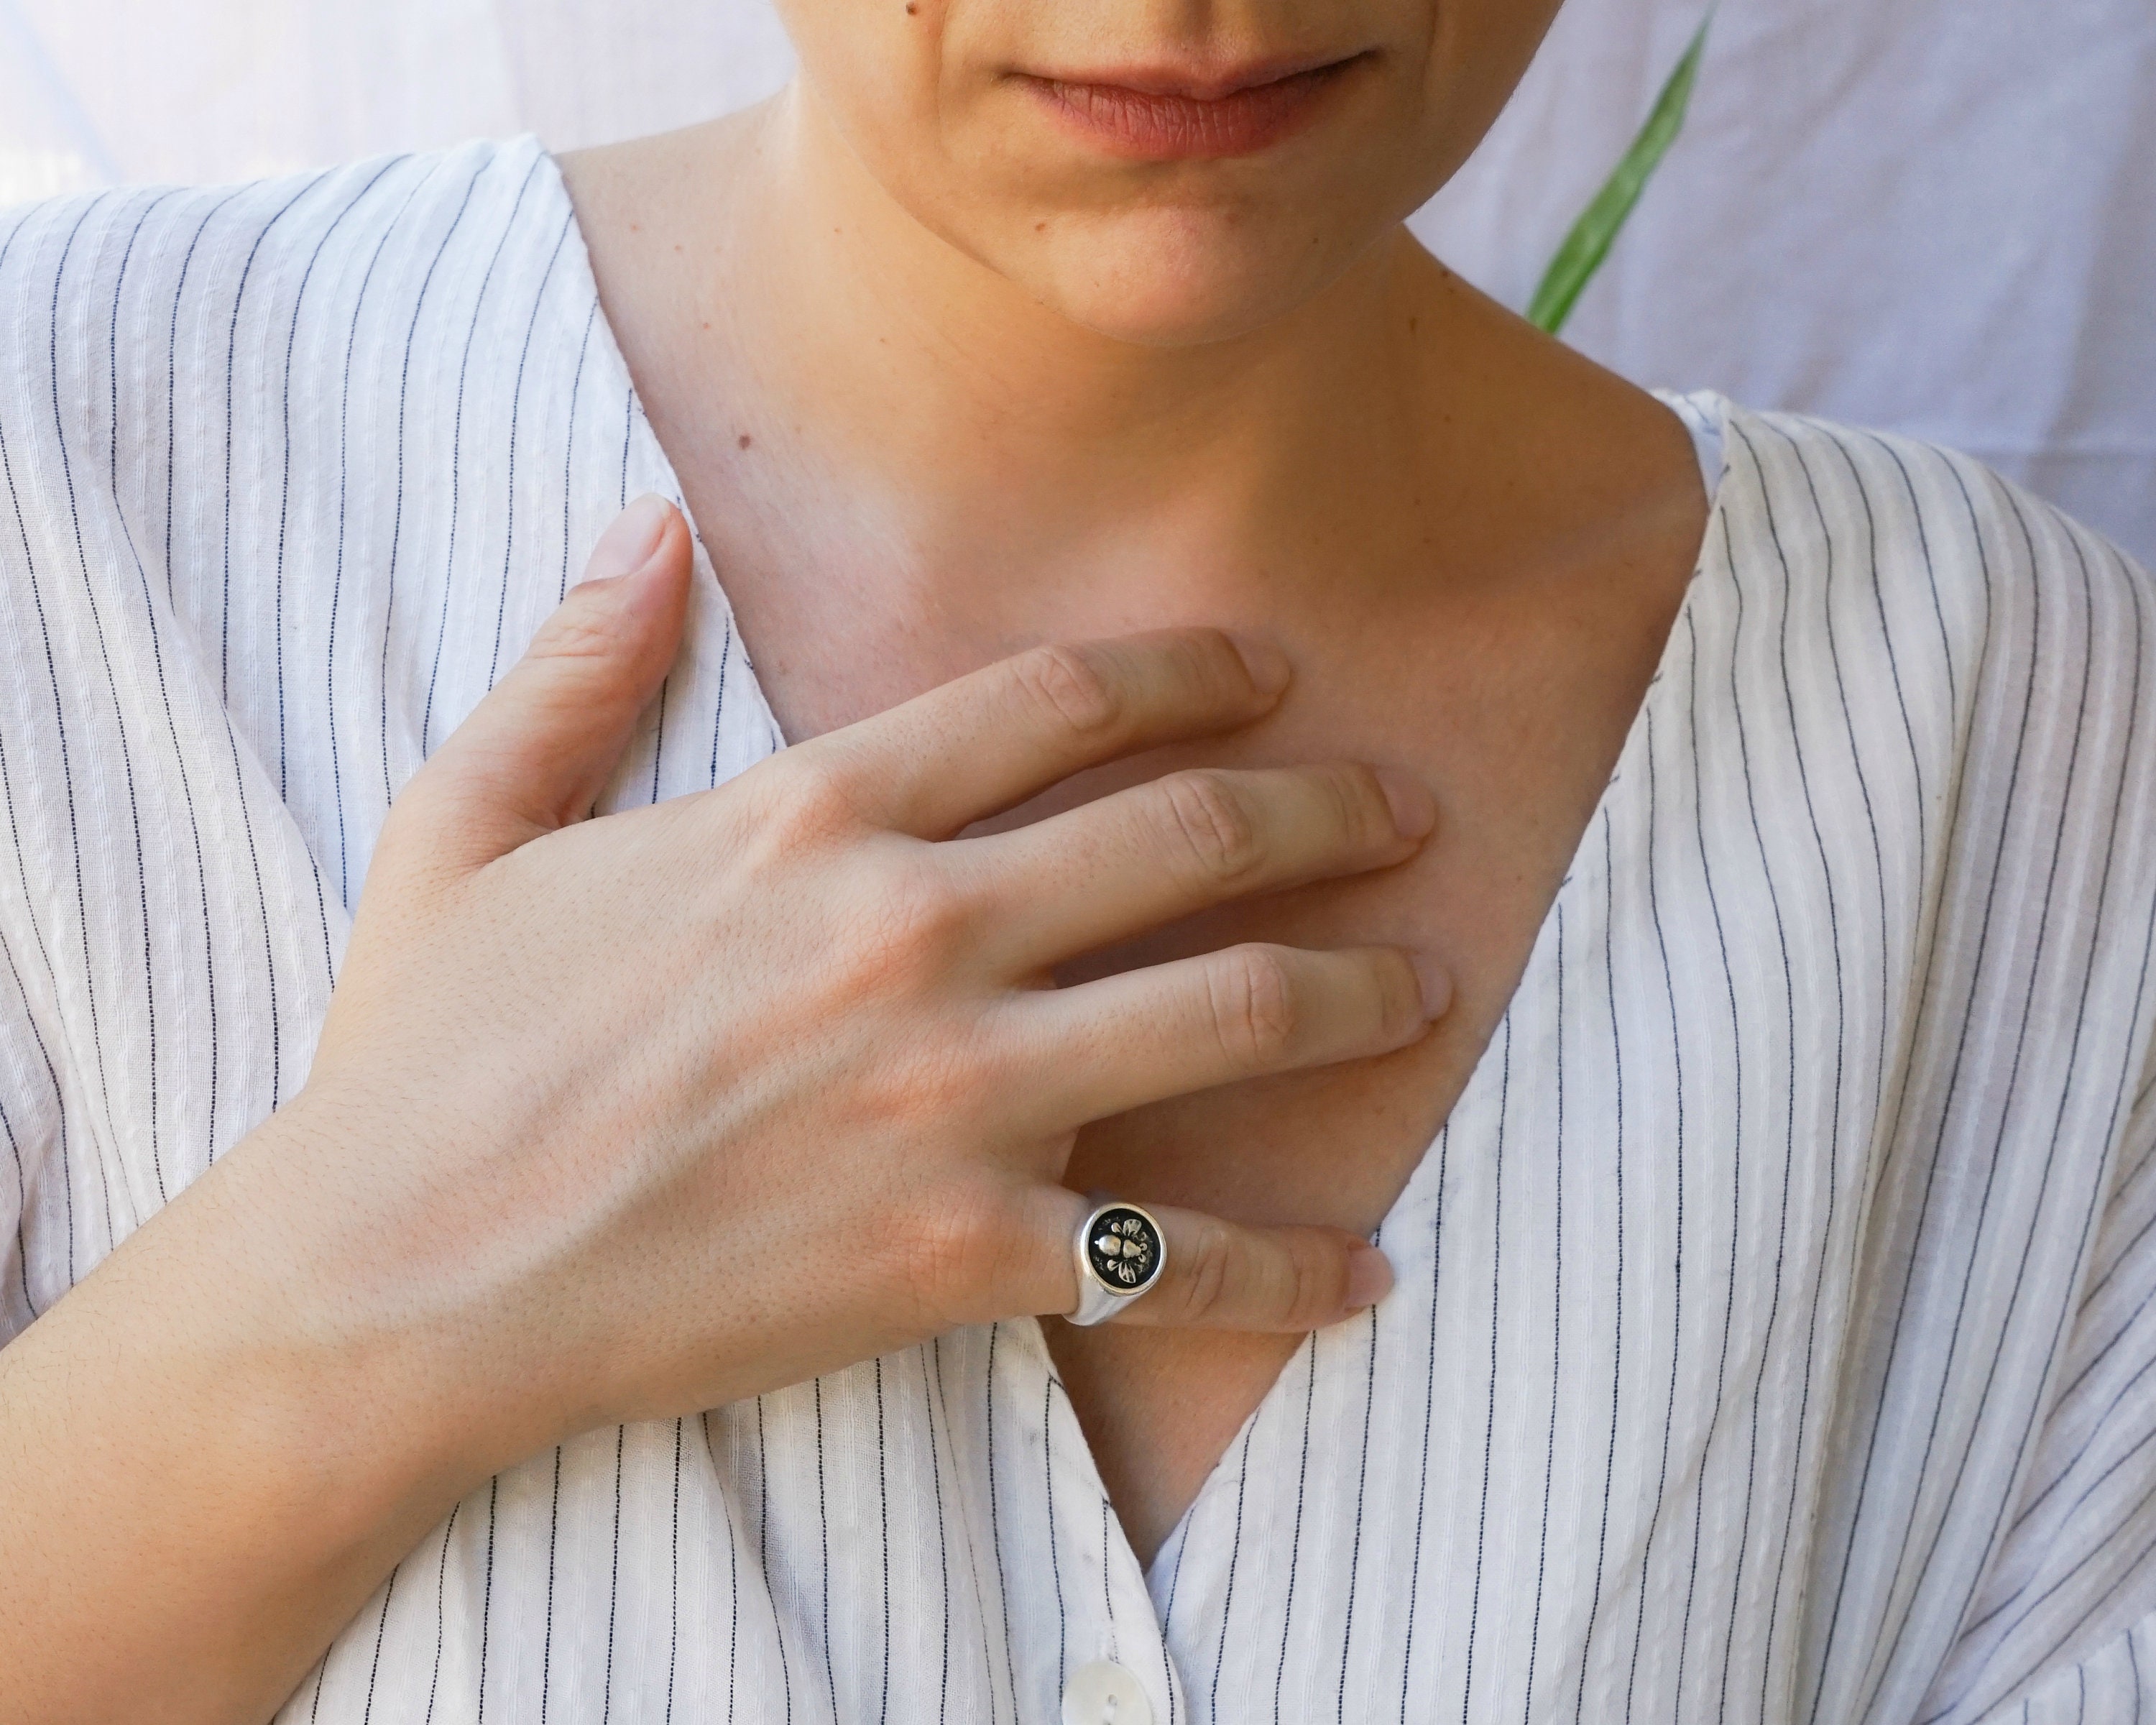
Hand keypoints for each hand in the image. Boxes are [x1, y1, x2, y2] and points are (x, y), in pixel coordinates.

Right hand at [0, 496, 1445, 1721]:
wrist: (395, 1284)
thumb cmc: (423, 1059)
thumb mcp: (466, 824)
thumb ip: (575, 664)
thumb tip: (644, 525)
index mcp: (809, 815)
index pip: (1059, 702)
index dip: (1192, 673)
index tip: (1273, 674)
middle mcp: (912, 929)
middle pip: (1187, 837)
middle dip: (1325, 812)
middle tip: (1409, 808)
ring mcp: (951, 1096)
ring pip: (1225, 1012)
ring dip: (1357, 994)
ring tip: (1433, 986)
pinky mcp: (957, 1255)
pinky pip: (1173, 1259)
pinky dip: (1288, 1269)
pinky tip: (1369, 1271)